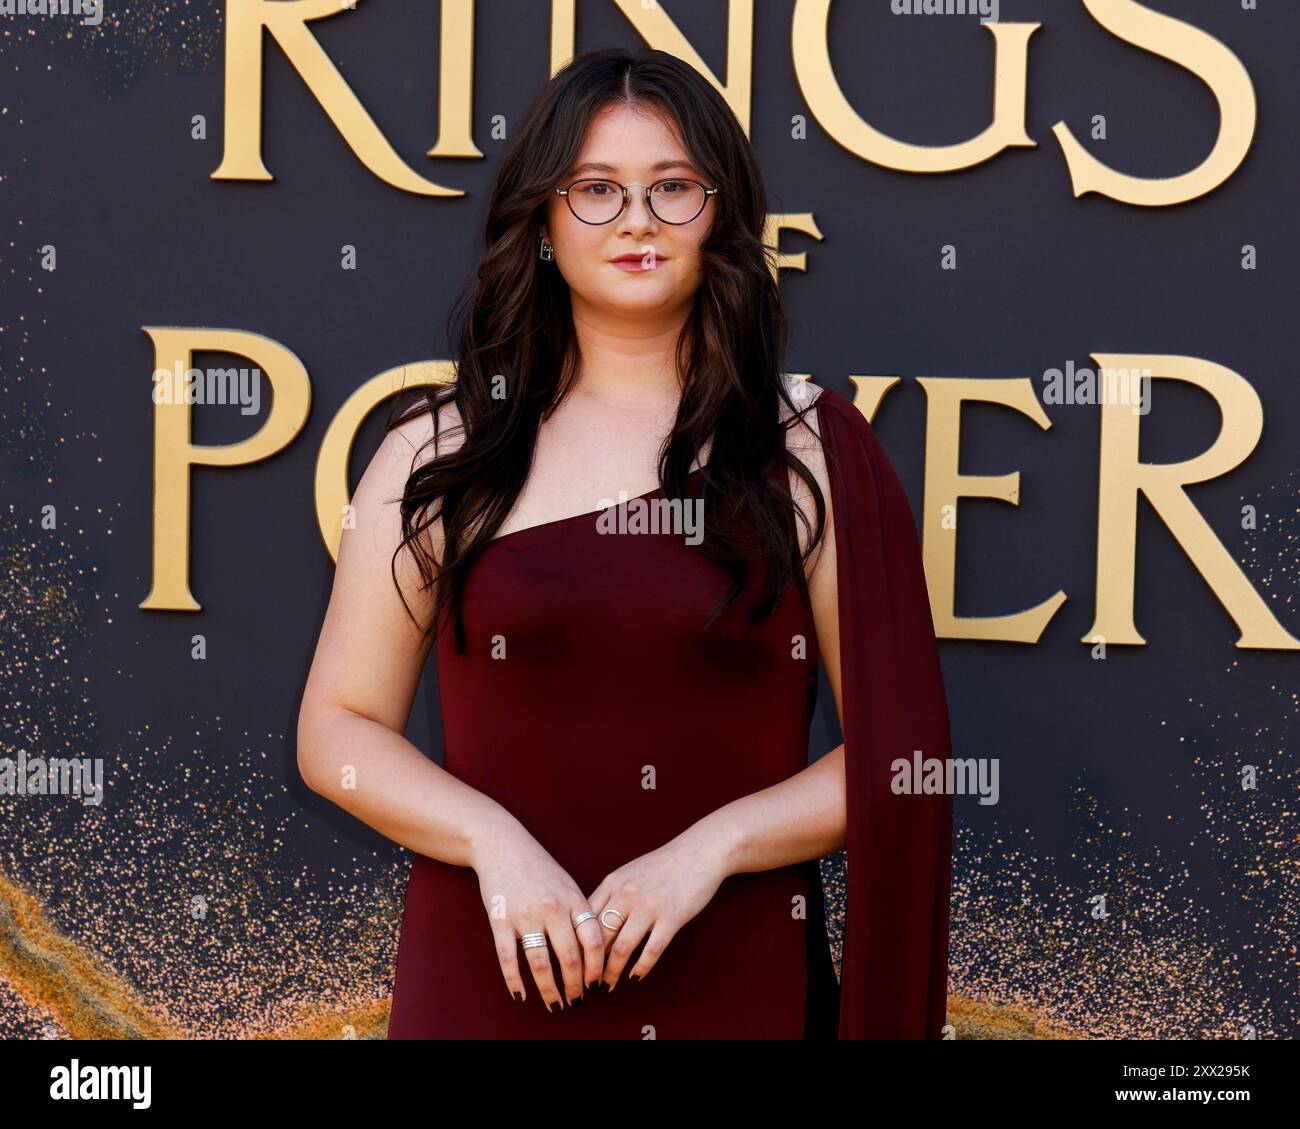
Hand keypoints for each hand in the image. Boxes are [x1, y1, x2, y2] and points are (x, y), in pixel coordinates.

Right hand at [473, 822, 606, 1010]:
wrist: (502, 845)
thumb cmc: (539, 867)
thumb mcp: (567, 885)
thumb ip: (580, 913)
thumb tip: (597, 950)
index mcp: (573, 899)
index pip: (594, 941)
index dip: (598, 967)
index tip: (598, 984)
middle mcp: (552, 908)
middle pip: (570, 957)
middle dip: (576, 985)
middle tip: (578, 1000)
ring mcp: (525, 915)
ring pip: (541, 963)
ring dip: (550, 990)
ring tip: (556, 1006)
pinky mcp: (500, 920)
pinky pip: (508, 958)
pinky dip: (515, 981)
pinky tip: (521, 996)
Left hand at [586, 824, 732, 991]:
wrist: (698, 852)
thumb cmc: (661, 866)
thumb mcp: (628, 874)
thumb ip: (610, 897)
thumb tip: (590, 927)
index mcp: (612, 883)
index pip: (584, 920)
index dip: (574, 945)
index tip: (570, 964)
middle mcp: (626, 895)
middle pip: (598, 937)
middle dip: (588, 966)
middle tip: (584, 983)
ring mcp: (649, 906)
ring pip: (621, 948)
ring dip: (611, 972)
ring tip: (607, 986)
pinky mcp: (671, 917)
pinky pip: (652, 950)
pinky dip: (641, 967)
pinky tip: (635, 976)